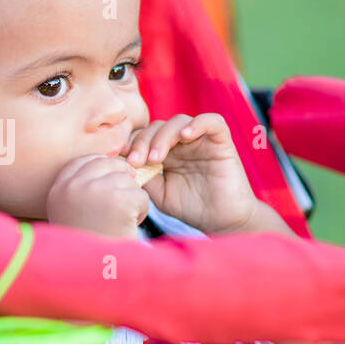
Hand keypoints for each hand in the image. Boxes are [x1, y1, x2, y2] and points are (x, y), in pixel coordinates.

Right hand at [46, 154, 149, 239]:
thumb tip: (113, 162)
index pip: (84, 161)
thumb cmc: (86, 249)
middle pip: (109, 164)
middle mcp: (72, 186)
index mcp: (57, 189)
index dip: (102, 170)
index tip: (109, 188)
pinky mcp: (118, 201)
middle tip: (120, 207)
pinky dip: (140, 213)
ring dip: (131, 200)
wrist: (92, 278)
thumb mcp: (72, 214)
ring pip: (128, 180)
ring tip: (120, 222)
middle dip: (121, 182)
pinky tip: (127, 228)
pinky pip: (141, 196)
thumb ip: (82, 189)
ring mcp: (95, 191)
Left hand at [125, 113, 257, 233]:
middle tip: (136, 161)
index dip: (132, 142)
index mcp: (167, 152)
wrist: (222, 222)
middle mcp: (183, 143)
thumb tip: (123, 162)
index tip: (122, 159)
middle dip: (142, 141)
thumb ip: (144, 175)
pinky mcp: (222, 142)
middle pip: (158, 126)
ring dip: (163, 136)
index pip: (146, 135)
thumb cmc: (191, 208)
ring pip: (179, 121)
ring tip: (156, 158)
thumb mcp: (159, 193)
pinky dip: (198, 124)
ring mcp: (202, 141)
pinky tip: (185, 136)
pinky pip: (213, 121)